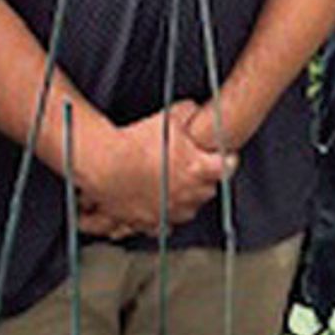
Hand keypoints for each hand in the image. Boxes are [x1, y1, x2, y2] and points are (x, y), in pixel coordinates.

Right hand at [75, 101, 235, 237]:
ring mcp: (169, 210)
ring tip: (180, 188)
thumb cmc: (137, 142)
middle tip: (199, 170)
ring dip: (187, 199)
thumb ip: (187, 113)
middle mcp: (188, 193)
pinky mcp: (149, 221)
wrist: (107, 163)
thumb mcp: (169, 118)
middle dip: (206, 180)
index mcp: (198, 169)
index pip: (227, 167)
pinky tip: (161, 208)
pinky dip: (164, 217)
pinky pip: (163, 225)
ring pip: (189, 210)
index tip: (225, 157)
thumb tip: (193, 108)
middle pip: (209, 190)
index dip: (227, 160)